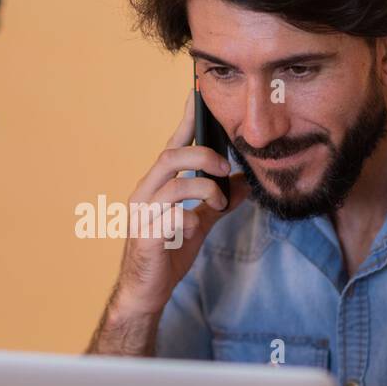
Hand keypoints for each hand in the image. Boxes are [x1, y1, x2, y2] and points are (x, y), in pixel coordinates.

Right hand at [111, 91, 248, 315]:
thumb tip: (244, 183)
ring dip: (203, 189)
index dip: (186, 120)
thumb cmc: (167, 254)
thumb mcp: (199, 223)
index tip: (199, 95)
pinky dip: (188, 220)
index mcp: (156, 185)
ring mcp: (142, 215)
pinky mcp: (145, 238)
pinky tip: (193, 230)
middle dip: (202, 156)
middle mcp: (145, 194)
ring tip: (218, 203)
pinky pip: (169, 219)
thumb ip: (217, 202)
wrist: (145, 291)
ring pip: (172, 185)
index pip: (172, 145)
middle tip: (226, 167)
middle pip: (170, 157)